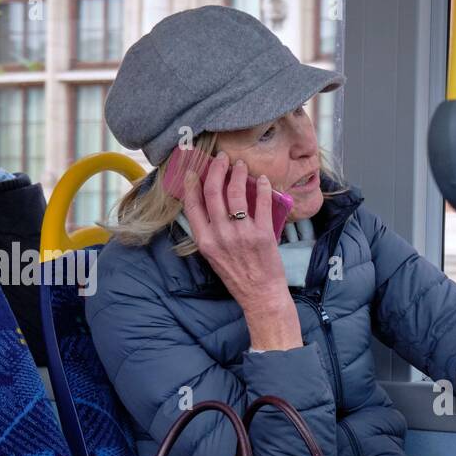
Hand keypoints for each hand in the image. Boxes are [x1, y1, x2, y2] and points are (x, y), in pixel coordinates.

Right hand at [182, 151, 301, 351]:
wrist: (260, 296)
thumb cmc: (237, 277)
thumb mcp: (214, 257)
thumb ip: (209, 233)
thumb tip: (207, 206)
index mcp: (205, 241)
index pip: (192, 204)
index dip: (193, 183)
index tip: (196, 170)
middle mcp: (221, 236)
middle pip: (213, 193)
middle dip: (216, 170)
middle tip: (222, 159)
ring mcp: (242, 234)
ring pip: (236, 194)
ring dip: (238, 174)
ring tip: (241, 165)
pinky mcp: (263, 234)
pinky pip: (261, 204)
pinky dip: (262, 188)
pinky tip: (262, 180)